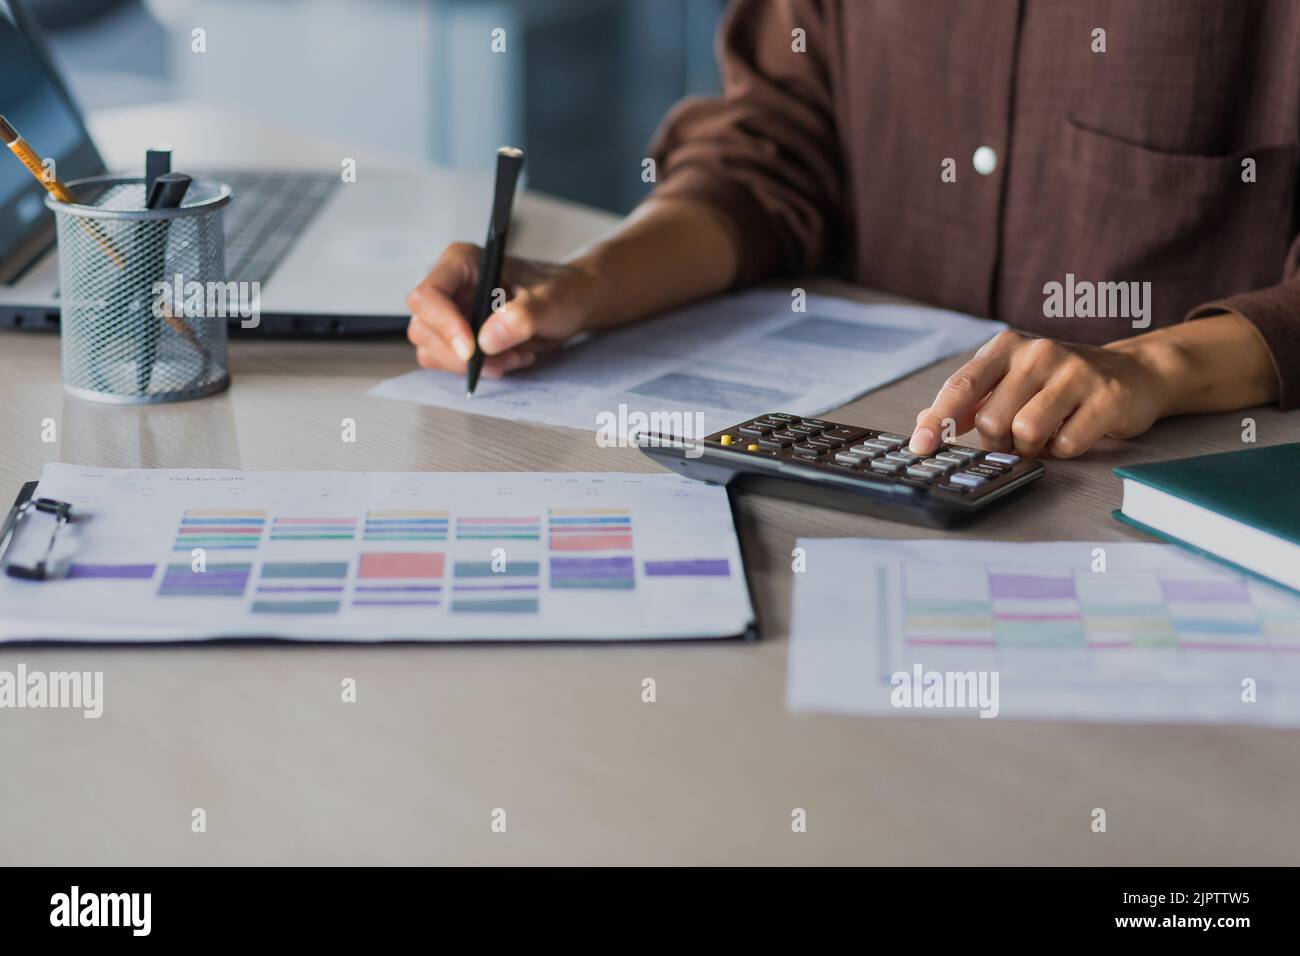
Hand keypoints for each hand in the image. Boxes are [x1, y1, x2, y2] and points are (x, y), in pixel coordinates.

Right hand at [405, 242, 599, 377]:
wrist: (572, 303)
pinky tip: (508, 359)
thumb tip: (487, 340)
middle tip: (502, 360)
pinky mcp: (457, 337)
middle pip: (424, 328)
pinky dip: (476, 370)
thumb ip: (522, 317)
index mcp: (462, 263)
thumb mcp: (551, 301)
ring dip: (471, 365)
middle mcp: (450, 287)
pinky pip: (448, 362)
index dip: (444, 325)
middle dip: (461, 354)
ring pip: (432, 350)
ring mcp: (450, 313)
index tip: (472, 351)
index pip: (429, 295)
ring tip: (513, 357)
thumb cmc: (561, 290)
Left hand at [909, 330, 1173, 458]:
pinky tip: (1072, 432)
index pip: (961, 387)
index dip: (937, 420)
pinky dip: (1063, 450)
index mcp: (1007, 347)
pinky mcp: (1106, 398)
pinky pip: (1066, 445)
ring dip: (1031, 447)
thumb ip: (970, 400)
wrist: (1132, 373)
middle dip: (999, 441)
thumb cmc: (1059, 381)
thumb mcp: (1011, 378)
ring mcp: (1075, 373)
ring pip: (1027, 433)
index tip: (920, 446)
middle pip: (993, 420)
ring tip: (1046, 433)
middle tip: (1015, 436)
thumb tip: (924, 423)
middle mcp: (1039, 353)